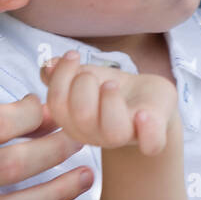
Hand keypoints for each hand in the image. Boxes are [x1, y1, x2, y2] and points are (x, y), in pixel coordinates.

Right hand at [40, 51, 178, 155]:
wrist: (147, 101)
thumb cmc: (111, 89)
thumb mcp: (86, 76)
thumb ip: (62, 74)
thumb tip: (48, 66)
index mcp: (75, 122)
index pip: (57, 105)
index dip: (61, 77)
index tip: (72, 55)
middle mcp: (97, 134)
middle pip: (82, 117)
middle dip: (83, 86)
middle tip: (92, 73)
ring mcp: (126, 136)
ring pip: (113, 131)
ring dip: (110, 102)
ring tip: (112, 83)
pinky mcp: (152, 136)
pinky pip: (151, 144)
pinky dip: (148, 130)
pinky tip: (143, 113)